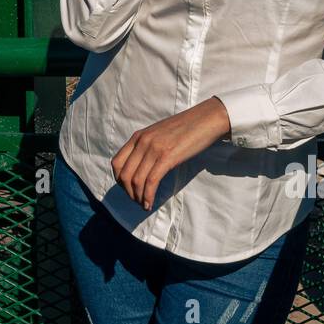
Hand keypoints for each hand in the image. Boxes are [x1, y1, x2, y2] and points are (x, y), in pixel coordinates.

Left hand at [111, 96, 231, 210]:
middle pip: (124, 174)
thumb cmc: (186, 128)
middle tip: (137, 201)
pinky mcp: (167, 157)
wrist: (207, 119)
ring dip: (138, 197)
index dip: (119, 180)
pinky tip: (150, 203)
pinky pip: (151, 181)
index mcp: (138, 136)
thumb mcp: (159, 134)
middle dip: (128, 192)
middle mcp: (142, 141)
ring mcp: (154, 149)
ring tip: (144, 205)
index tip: (128, 190)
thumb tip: (141, 167)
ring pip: (136, 180)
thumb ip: (147, 146)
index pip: (116, 162)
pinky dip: (148, 196)